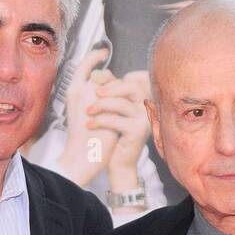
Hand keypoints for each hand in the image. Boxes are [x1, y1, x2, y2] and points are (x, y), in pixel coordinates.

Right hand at [55, 46, 116, 187]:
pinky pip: (122, 97)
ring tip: (115, 111)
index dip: (95, 56)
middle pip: (104, 75)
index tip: (104, 51)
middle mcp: (81, 90)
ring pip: (115, 85)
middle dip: (112, 83)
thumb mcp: (82, 110)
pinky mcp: (107, 107)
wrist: (83, 156)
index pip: (84, 64)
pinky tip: (123, 111)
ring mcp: (94, 97)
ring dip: (120, 95)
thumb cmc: (83, 138)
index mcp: (72, 91)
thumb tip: (107, 82)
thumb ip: (91, 95)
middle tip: (112, 99)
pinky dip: (125, 103)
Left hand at [85, 69, 151, 183]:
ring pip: (121, 104)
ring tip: (88, 111)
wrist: (118, 162)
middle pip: (132, 87)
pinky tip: (90, 124)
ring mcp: (144, 119)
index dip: (119, 76)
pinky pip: (116, 121)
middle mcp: (146, 107)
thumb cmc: (113, 135)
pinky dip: (100, 121)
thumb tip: (99, 72)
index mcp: (141, 98)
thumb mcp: (111, 109)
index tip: (98, 78)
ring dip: (101, 106)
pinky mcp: (138, 131)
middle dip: (110, 87)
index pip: (137, 77)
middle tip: (94, 92)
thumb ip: (109, 91)